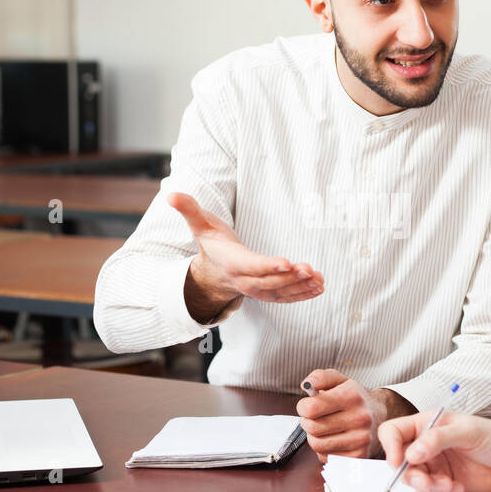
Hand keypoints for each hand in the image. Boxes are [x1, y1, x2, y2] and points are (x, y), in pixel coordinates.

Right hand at [170, 192, 323, 320]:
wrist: (213, 273)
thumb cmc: (212, 243)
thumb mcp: (200, 224)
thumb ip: (188, 209)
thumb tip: (171, 194)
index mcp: (231, 262)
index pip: (250, 266)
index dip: (267, 266)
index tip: (286, 262)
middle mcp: (244, 280)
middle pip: (268, 282)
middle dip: (290, 278)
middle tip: (309, 269)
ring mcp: (256, 289)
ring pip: (280, 292)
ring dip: (301, 287)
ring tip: (319, 280)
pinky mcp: (267, 293)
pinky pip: (286, 297)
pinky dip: (303, 294)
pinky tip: (319, 287)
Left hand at [297, 369, 414, 461]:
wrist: (379, 415)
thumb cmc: (354, 398)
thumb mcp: (339, 380)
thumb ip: (320, 377)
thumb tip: (307, 385)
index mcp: (352, 396)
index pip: (311, 408)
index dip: (303, 406)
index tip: (307, 405)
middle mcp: (360, 418)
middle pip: (313, 428)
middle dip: (307, 422)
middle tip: (314, 418)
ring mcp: (361, 439)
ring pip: (317, 445)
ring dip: (314, 437)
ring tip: (324, 428)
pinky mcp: (359, 455)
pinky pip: (326, 457)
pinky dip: (324, 450)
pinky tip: (333, 439)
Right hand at [377, 411, 490, 491]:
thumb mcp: (468, 431)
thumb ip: (438, 438)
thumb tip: (411, 453)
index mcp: (426, 425)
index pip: (393, 432)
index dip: (390, 447)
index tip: (401, 462)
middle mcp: (424, 445)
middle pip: (399, 462)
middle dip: (413, 475)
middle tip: (432, 481)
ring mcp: (432, 466)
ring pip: (413, 481)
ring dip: (429, 488)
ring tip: (451, 486)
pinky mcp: (441, 484)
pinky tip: (457, 489)